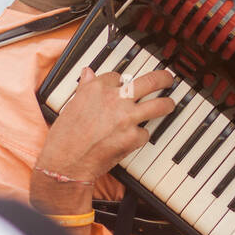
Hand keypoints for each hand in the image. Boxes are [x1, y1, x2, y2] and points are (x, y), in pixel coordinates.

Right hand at [31, 66, 175, 210]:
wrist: (67, 161)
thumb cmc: (65, 136)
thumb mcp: (71, 104)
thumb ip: (85, 87)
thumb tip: (88, 72)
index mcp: (97, 88)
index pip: (118, 76)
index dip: (123, 81)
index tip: (126, 83)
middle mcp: (115, 99)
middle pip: (149, 82)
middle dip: (162, 79)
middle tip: (167, 79)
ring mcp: (127, 117)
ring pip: (158, 105)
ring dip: (167, 104)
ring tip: (169, 104)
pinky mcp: (133, 137)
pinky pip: (145, 133)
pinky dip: (141, 136)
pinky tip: (133, 139)